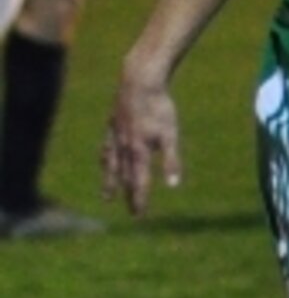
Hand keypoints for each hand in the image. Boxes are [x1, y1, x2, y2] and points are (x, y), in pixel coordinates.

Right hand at [101, 74, 181, 215]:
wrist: (140, 82)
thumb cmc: (159, 109)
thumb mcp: (171, 135)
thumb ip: (171, 161)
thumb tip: (174, 185)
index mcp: (139, 151)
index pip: (139, 182)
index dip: (140, 199)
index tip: (139, 215)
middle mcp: (124, 147)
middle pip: (125, 177)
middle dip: (129, 196)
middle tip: (132, 213)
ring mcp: (115, 136)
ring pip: (111, 165)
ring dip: (110, 182)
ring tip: (107, 196)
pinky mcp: (112, 126)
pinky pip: (106, 148)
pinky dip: (106, 160)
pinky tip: (105, 162)